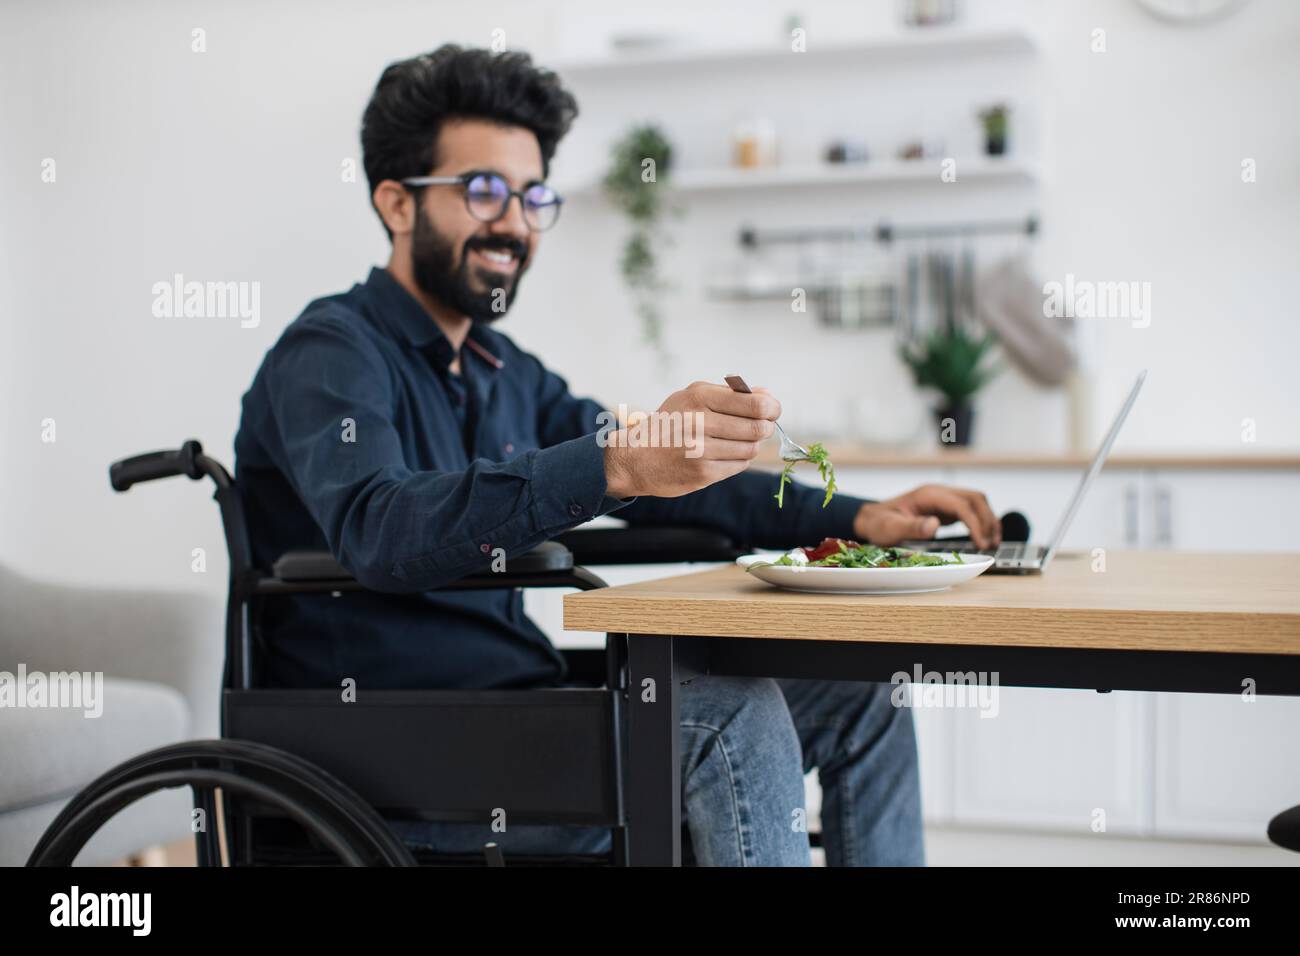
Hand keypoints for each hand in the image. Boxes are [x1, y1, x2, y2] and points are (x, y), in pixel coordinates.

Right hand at [603, 381, 778, 498]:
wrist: (635, 458)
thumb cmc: (669, 424)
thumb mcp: (692, 398)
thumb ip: (730, 394)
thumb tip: (767, 395)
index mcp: (699, 398)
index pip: (755, 403)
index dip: (771, 407)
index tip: (772, 410)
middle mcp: (699, 422)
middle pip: (757, 427)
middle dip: (764, 427)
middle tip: (760, 427)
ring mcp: (701, 450)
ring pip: (750, 448)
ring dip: (750, 445)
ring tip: (737, 440)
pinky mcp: (702, 473)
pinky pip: (738, 466)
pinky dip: (738, 460)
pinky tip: (724, 454)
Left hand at [852, 484, 1000, 548]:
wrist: (872, 519)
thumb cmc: (879, 524)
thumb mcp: (890, 528)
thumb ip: (912, 527)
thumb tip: (934, 525)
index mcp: (928, 495)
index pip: (961, 505)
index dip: (975, 523)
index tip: (981, 543)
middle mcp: (939, 493)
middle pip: (975, 498)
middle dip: (987, 520)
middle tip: (990, 544)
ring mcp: (944, 500)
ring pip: (976, 503)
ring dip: (988, 520)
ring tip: (993, 542)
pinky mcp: (945, 509)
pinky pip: (970, 511)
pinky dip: (981, 522)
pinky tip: (984, 537)